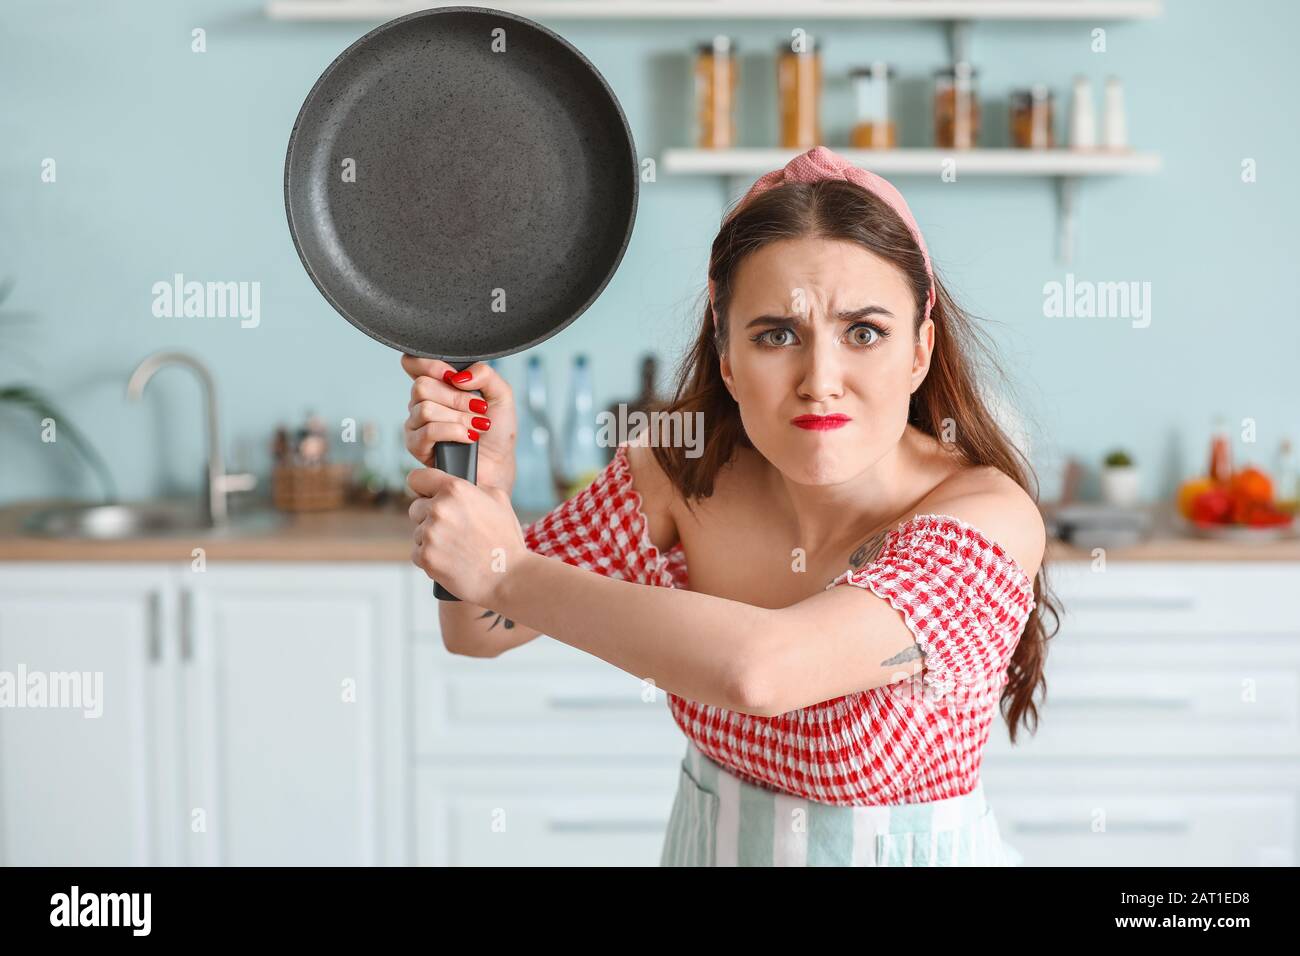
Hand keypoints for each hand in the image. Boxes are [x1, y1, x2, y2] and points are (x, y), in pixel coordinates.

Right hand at [401, 355, 517, 493]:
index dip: (429, 365)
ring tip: (477, 426)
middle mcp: (421, 402)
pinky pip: (429, 431)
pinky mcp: (416, 445)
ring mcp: (415, 423)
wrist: (498, 464)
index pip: (413, 363)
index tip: (453, 376)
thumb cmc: (497, 431)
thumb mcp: (501, 395)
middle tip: (478, 408)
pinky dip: (454, 432)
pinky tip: (469, 437)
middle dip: (456, 398)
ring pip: (425, 409)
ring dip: (459, 417)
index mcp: (438, 385)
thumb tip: (459, 376)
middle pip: (421, 386)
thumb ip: (485, 374)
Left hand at [407, 465, 527, 607]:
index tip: (426, 495)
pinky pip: (417, 553)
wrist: (508, 576)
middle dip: (429, 517)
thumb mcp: (498, 499)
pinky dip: (431, 558)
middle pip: (415, 508)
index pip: (417, 478)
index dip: (422, 487)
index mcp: (455, 490)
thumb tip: (458, 487)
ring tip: (457, 549)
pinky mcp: (426, 557)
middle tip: (452, 530)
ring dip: (431, 540)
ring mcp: (430, 534)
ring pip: (418, 532)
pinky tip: (451, 561)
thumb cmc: (505, 539)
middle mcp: (439, 508)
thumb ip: (473, 488)